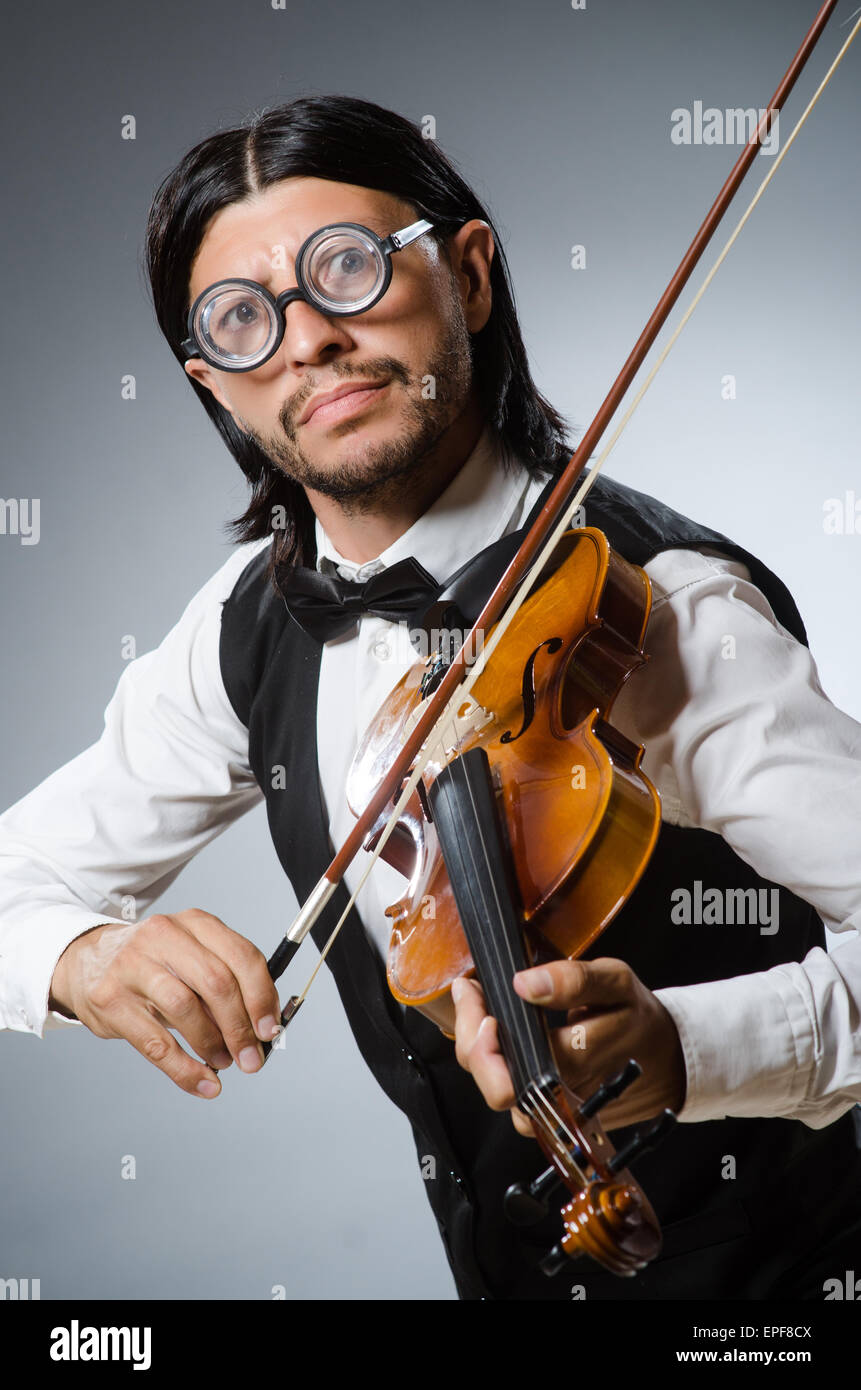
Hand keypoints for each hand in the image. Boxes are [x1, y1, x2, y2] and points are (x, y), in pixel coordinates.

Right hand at [49, 910, 281, 1098]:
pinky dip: (184, 1069)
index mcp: (195, 923)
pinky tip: (202, 1082)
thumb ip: (225, 984)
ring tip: (223, 1061)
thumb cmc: (152, 964)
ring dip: (212, 1044)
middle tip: (251, 1056)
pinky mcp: (110, 999)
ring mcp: (133, 965)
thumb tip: (262, 1026)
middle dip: (240, 1027)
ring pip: (185, 1009)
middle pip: (216, 982)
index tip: (270, 1029)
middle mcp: (164, 936)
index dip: (262, 997)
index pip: (241, 956)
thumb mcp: (191, 958)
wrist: (86, 962)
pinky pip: (156, 1043)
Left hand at [450, 957, 686, 1134]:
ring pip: (501, 1097)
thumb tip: (525, 984)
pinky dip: (495, 1067)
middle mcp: (566, 1094)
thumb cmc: (639, 1018)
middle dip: (472, 1044)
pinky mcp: (554, 1117)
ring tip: (479, 1015)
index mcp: (581, 1058)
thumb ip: (573, 980)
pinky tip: (494, 1036)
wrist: (668, 1060)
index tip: (472, 991)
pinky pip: (512, 1099)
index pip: (518, 1058)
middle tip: (470, 1000)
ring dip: (480, 1057)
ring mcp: (557, 1110)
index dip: (483, 1031)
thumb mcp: (617, 982)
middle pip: (499, 1088)